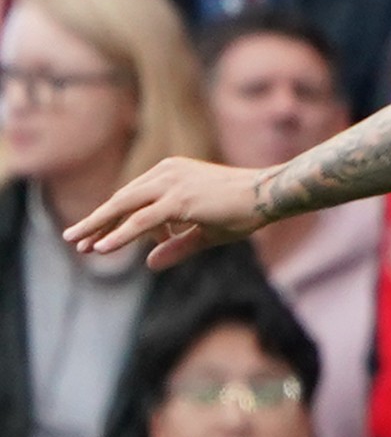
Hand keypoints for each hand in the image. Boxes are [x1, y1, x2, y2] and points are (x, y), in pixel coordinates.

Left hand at [65, 158, 271, 268]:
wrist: (270, 193)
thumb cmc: (245, 210)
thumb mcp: (205, 232)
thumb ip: (176, 246)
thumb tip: (149, 263)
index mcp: (171, 173)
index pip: (132, 198)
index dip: (112, 219)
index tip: (93, 236)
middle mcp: (166, 173)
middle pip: (121, 200)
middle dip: (97, 222)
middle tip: (74, 240)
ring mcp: (170, 184)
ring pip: (124, 208)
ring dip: (98, 227)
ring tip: (78, 244)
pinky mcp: (178, 200)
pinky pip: (140, 221)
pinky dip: (119, 235)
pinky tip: (101, 247)